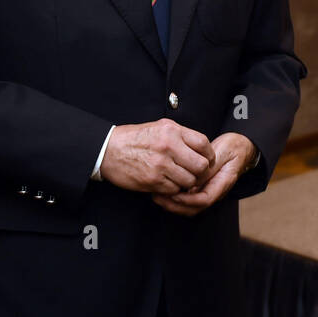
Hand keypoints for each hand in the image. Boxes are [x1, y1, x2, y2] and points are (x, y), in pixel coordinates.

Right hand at [99, 119, 214, 196]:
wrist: (108, 150)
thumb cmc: (134, 138)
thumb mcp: (159, 127)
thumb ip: (181, 135)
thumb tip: (202, 147)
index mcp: (172, 131)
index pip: (204, 144)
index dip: (209, 155)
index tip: (207, 161)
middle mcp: (169, 146)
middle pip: (201, 166)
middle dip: (201, 173)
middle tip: (196, 175)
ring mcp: (161, 165)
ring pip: (189, 181)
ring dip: (187, 183)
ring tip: (179, 179)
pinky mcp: (152, 180)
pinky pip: (174, 189)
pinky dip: (173, 189)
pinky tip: (167, 183)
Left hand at [151, 132, 255, 216]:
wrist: (239, 147)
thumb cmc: (231, 148)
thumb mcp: (222, 152)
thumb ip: (209, 166)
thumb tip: (195, 178)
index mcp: (222, 183)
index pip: (204, 200)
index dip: (187, 200)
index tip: (173, 193)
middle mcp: (214, 191)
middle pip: (193, 208)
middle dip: (174, 206)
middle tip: (158, 197)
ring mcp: (206, 190)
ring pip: (188, 206)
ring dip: (171, 204)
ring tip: (156, 195)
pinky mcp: (200, 187)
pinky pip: (186, 198)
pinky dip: (173, 197)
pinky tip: (162, 189)